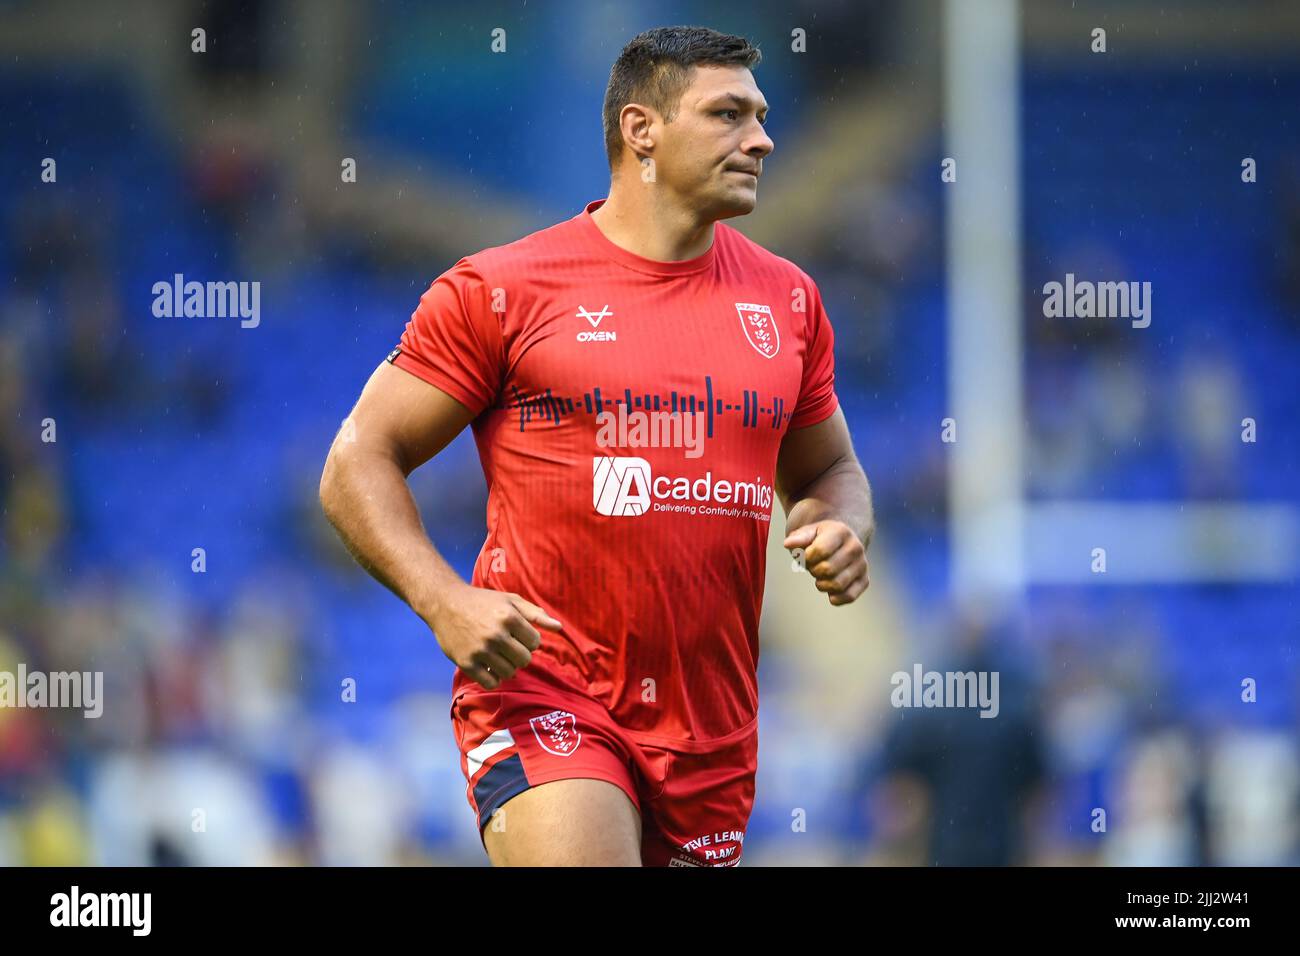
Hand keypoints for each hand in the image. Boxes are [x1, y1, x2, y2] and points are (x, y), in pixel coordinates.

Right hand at [425, 585, 562, 688]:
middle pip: (524, 660)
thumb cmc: (482, 601)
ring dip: (507, 666)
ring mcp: (480, 650)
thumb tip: (559, 628)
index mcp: (509, 617)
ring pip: (509, 673)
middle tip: (508, 647)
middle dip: (520, 655)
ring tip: (498, 655)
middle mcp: (495, 634)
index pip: (535, 642)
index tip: (518, 635)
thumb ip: (535, 614)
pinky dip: (493, 678)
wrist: (445, 603)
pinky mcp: (466, 663)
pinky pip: (491, 682)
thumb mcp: (510, 600)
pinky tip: (488, 666)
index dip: (529, 640)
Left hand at [783, 520, 869, 605]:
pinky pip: (849, 596)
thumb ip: (798, 538)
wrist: (840, 543)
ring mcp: (862, 565)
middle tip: (814, 566)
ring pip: (837, 585)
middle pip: (827, 569)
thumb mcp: (808, 533)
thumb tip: (788, 544)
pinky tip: (830, 589)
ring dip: (822, 584)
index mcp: (841, 531)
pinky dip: (835, 597)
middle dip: (814, 571)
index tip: (807, 555)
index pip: (820, 550)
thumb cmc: (819, 539)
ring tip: (822, 576)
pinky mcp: (864, 580)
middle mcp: (855, 547)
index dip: (807, 557)